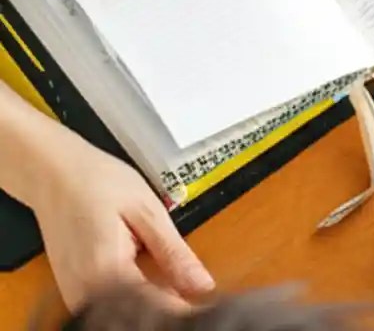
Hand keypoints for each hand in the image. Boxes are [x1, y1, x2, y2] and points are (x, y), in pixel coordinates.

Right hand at [31, 138, 213, 310]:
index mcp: (106, 271)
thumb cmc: (96, 182)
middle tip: (186, 281)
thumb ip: (174, 253)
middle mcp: (85, 291)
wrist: (53, 173)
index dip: (185, 308)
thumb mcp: (148, 211)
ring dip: (150, 300)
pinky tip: (144, 276)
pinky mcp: (73, 291)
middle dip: (169, 303)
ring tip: (165, 274)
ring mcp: (75, 294)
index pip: (156, 310)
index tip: (206, 301)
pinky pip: (108, 305)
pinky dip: (132, 295)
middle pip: (138, 316)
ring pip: (123, 313)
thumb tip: (203, 285)